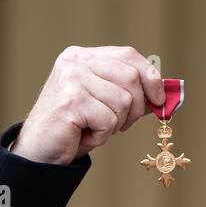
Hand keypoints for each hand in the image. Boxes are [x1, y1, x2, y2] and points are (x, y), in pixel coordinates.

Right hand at [10, 45, 165, 164]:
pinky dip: (102, 135)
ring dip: (115, 125)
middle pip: (131, 78)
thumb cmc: (75, 129)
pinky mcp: (71, 101)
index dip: (151, 78)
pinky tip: (84, 135)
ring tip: (93, 128)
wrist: (40, 151)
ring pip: (123, 102)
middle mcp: (76, 61)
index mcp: (84, 56)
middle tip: (118, 125)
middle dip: (134, 109)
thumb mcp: (105, 105)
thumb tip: (165, 95)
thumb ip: (130, 93)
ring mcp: (72, 79)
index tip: (160, 100)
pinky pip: (109, 120)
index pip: (129, 55)